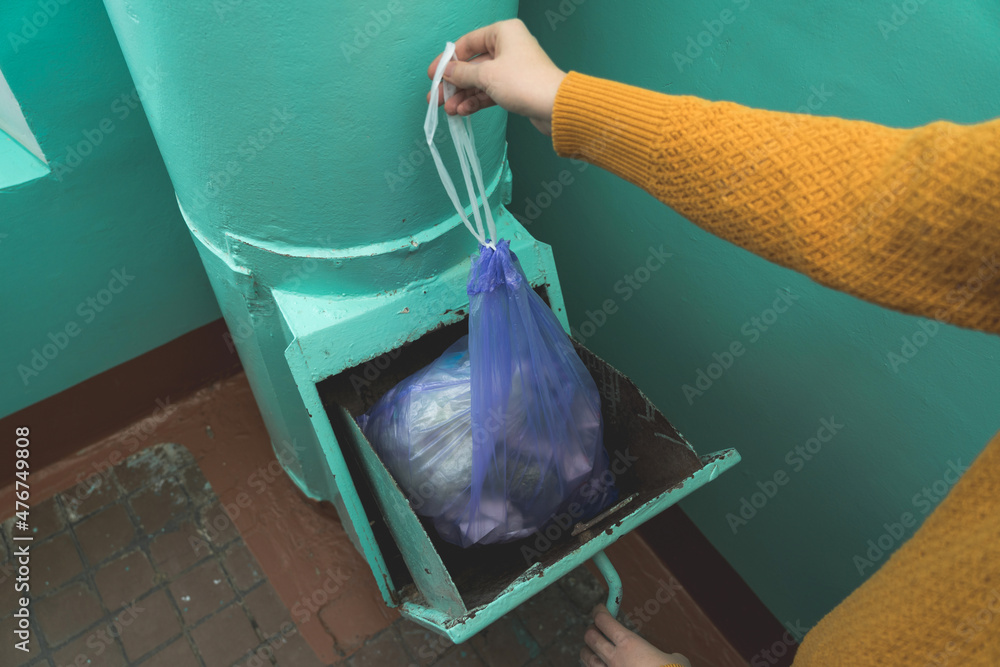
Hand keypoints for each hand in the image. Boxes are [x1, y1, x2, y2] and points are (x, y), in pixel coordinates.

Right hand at [427, 19, 566, 134]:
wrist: (555, 107)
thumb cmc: (525, 82)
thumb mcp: (486, 76)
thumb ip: (463, 74)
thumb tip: (447, 72)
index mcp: (503, 32)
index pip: (467, 43)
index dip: (448, 60)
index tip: (434, 75)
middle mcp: (508, 47)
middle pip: (473, 64)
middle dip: (454, 83)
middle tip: (437, 98)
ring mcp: (512, 68)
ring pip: (480, 81)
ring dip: (463, 95)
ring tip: (449, 110)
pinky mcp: (516, 88)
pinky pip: (490, 92)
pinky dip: (476, 101)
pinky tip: (463, 111)